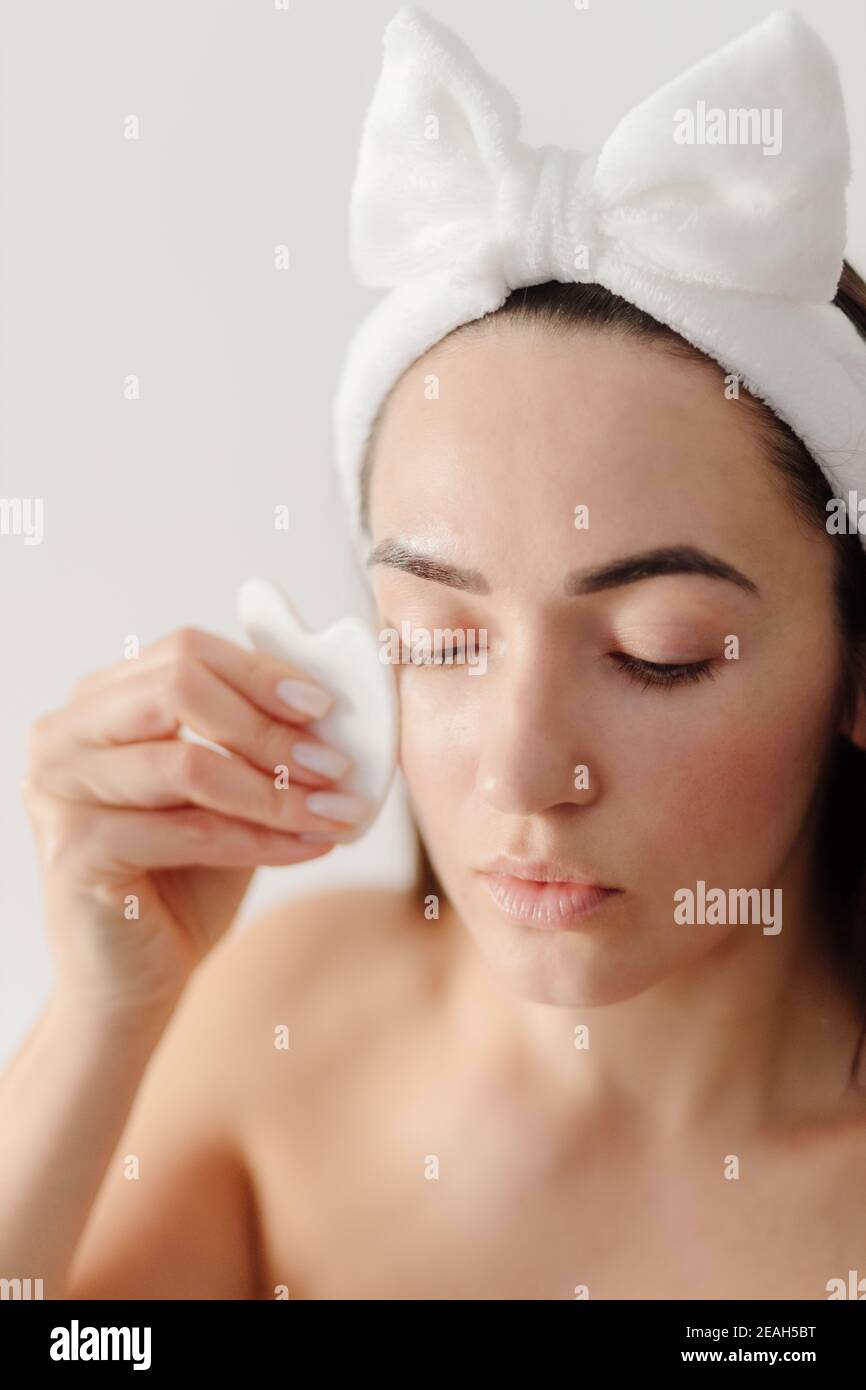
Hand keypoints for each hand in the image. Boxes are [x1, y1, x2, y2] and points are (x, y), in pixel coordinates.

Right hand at [22, 627, 369, 1016]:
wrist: (135, 978)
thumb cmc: (182, 878)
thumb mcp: (227, 792)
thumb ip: (256, 739)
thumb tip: (329, 701)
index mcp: (97, 701)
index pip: (185, 651)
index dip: (261, 673)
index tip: (326, 707)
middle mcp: (64, 734)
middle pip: (178, 685)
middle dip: (270, 726)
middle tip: (336, 764)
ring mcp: (59, 788)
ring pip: (189, 764)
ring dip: (278, 791)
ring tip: (338, 812)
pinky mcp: (73, 849)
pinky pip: (190, 830)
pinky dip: (261, 840)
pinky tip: (310, 848)